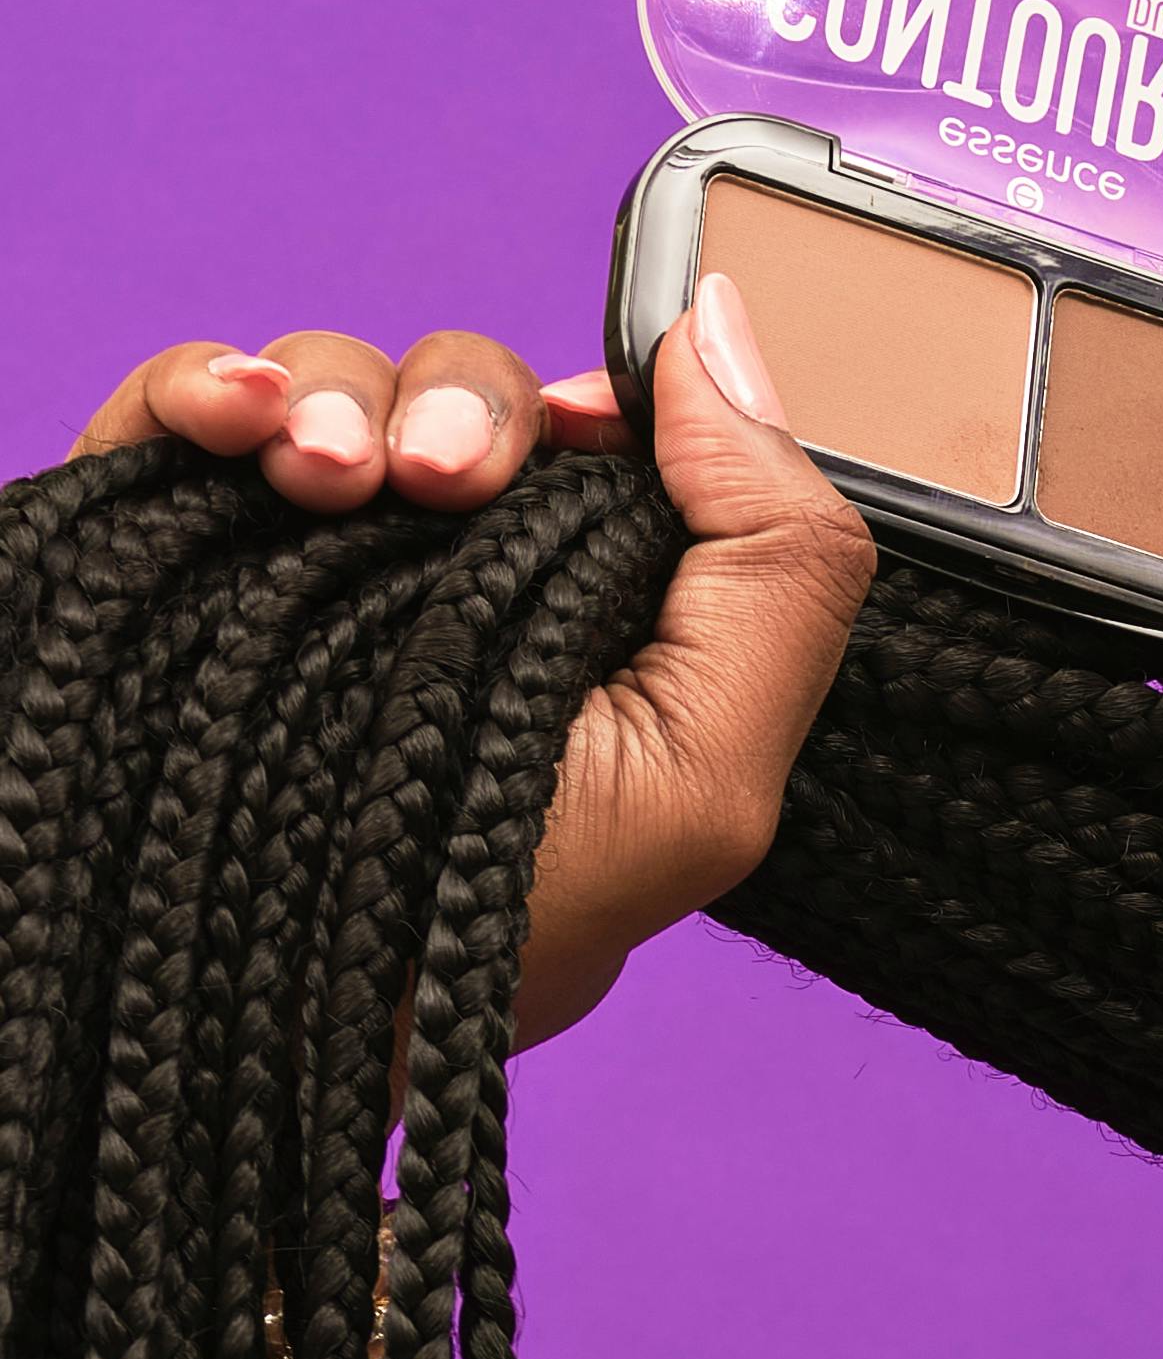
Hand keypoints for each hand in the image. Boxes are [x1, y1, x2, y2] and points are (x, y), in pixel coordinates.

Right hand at [72, 280, 872, 1049]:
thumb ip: (777, 560)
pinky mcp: (189, 549)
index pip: (607, 434)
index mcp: (594, 607)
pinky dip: (209, 384)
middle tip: (444, 485)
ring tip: (327, 486)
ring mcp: (321, 555)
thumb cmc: (515, 926)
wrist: (309, 1018)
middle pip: (478, 390)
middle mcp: (461, 570)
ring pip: (339, 379)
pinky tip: (235, 429)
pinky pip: (193, 405)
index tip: (574, 436)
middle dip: (471, 404)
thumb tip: (725, 340)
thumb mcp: (710, 774)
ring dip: (339, 395)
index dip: (598, 402)